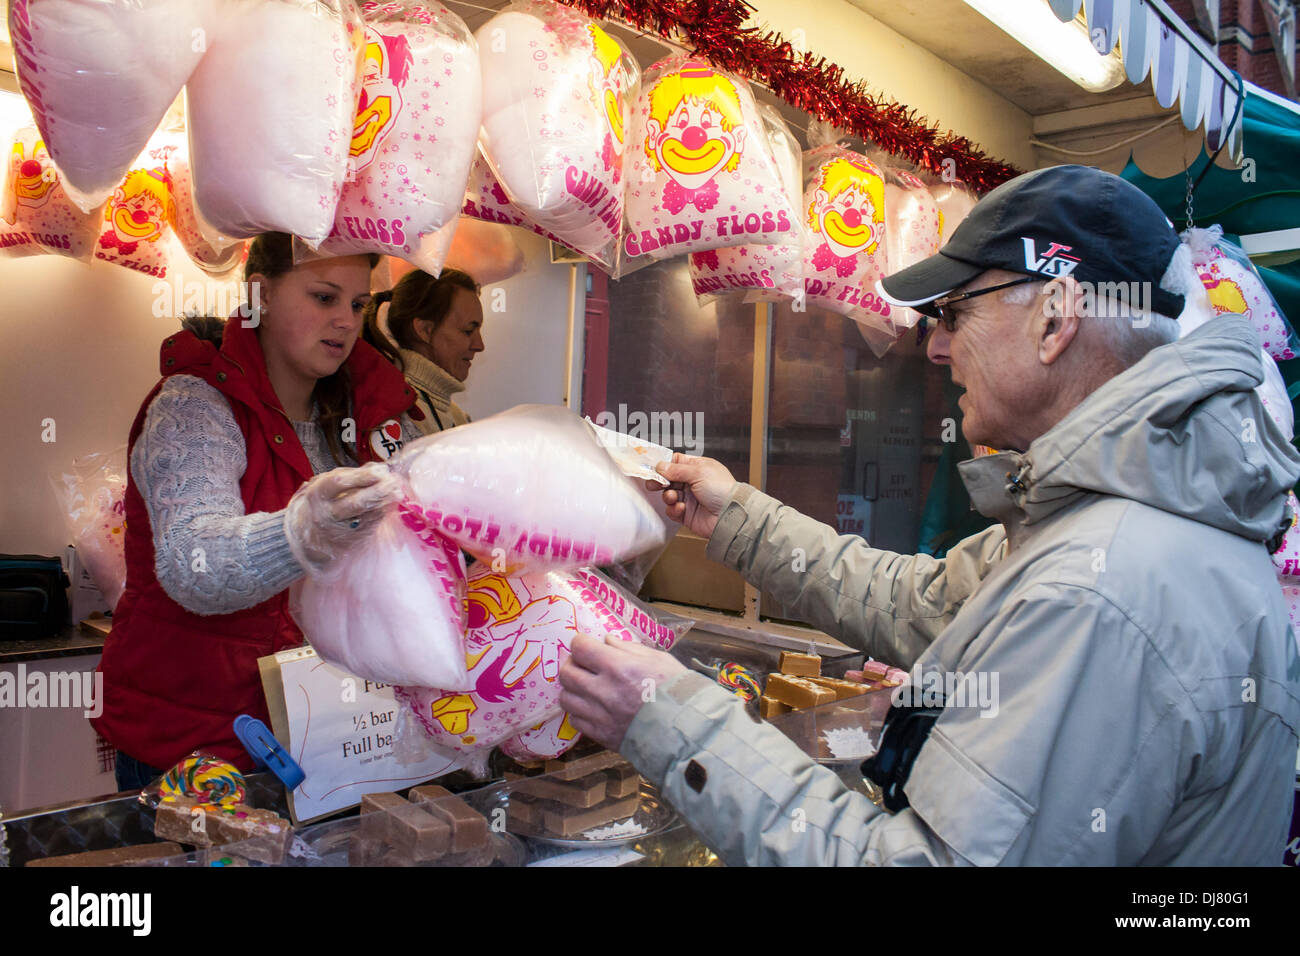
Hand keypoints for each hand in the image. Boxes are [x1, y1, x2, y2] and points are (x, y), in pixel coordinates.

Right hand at [285, 463, 402, 573]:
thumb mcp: (326, 485)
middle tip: (394, 484)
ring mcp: (337, 531)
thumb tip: (378, 468)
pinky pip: (368, 528)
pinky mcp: (348, 543)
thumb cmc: (321, 503)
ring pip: (365, 517)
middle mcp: (326, 514)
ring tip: (397, 493)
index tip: (381, 471)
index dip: (361, 476)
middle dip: (377, 492)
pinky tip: (389, 506)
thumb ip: (350, 476)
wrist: (304, 536)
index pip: (339, 483)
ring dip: (384, 504)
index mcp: (318, 495)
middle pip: (355, 503)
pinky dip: (380, 516)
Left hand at [558, 633, 686, 750]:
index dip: (580, 643)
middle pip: (566, 672)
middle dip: (572, 663)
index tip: (586, 644)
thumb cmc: (678, 690)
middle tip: (583, 663)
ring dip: (573, 688)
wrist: (688, 730)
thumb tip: (607, 641)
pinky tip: (593, 707)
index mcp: (618, 667)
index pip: (580, 648)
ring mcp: (600, 715)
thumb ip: (629, 648)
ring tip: (586, 686)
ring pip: (566, 698)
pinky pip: (575, 720)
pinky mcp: (602, 735)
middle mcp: (603, 691)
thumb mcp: (659, 659)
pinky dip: (580, 711)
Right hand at [651, 453, 738, 538]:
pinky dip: (673, 509)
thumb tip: (660, 466)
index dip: (664, 464)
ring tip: (672, 497)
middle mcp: (693, 482)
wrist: (729, 515)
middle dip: (660, 481)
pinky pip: (672, 510)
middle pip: (668, 479)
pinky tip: (681, 507)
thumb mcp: (699, 472)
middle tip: (654, 483)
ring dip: (667, 495)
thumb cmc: (723, 491)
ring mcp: (689, 498)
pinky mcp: (686, 513)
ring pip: (668, 494)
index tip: (653, 467)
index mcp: (698, 468)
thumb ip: (676, 469)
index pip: (676, 462)